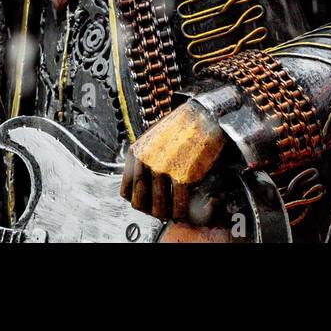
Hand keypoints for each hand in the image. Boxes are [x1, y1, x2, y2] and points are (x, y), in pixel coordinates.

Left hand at [120, 101, 227, 221]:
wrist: (204, 115)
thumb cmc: (182, 125)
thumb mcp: (153, 138)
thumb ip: (145, 158)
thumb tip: (144, 182)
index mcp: (135, 153)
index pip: (126, 192)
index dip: (140, 201)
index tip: (151, 203)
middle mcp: (144, 162)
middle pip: (140, 204)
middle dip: (153, 211)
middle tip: (166, 210)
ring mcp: (161, 170)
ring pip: (158, 210)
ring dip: (169, 214)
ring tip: (179, 210)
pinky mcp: (182, 176)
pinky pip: (179, 207)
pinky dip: (184, 213)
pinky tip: (190, 207)